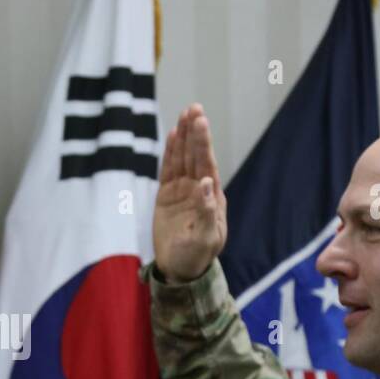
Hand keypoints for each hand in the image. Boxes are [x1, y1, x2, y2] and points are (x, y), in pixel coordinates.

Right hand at [153, 103, 227, 281]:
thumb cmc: (196, 257)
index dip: (203, 143)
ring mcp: (182, 191)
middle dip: (195, 133)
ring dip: (183, 137)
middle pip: (196, 156)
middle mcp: (199, 189)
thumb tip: (206, 183)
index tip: (200, 122)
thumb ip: (207, 212)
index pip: (207, 164)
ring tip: (184, 114)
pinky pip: (168, 170)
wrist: (179, 270)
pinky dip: (170, 153)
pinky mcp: (167, 196)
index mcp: (212, 198)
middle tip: (194, 108)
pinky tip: (171, 135)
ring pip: (182, 159)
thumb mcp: (205, 239)